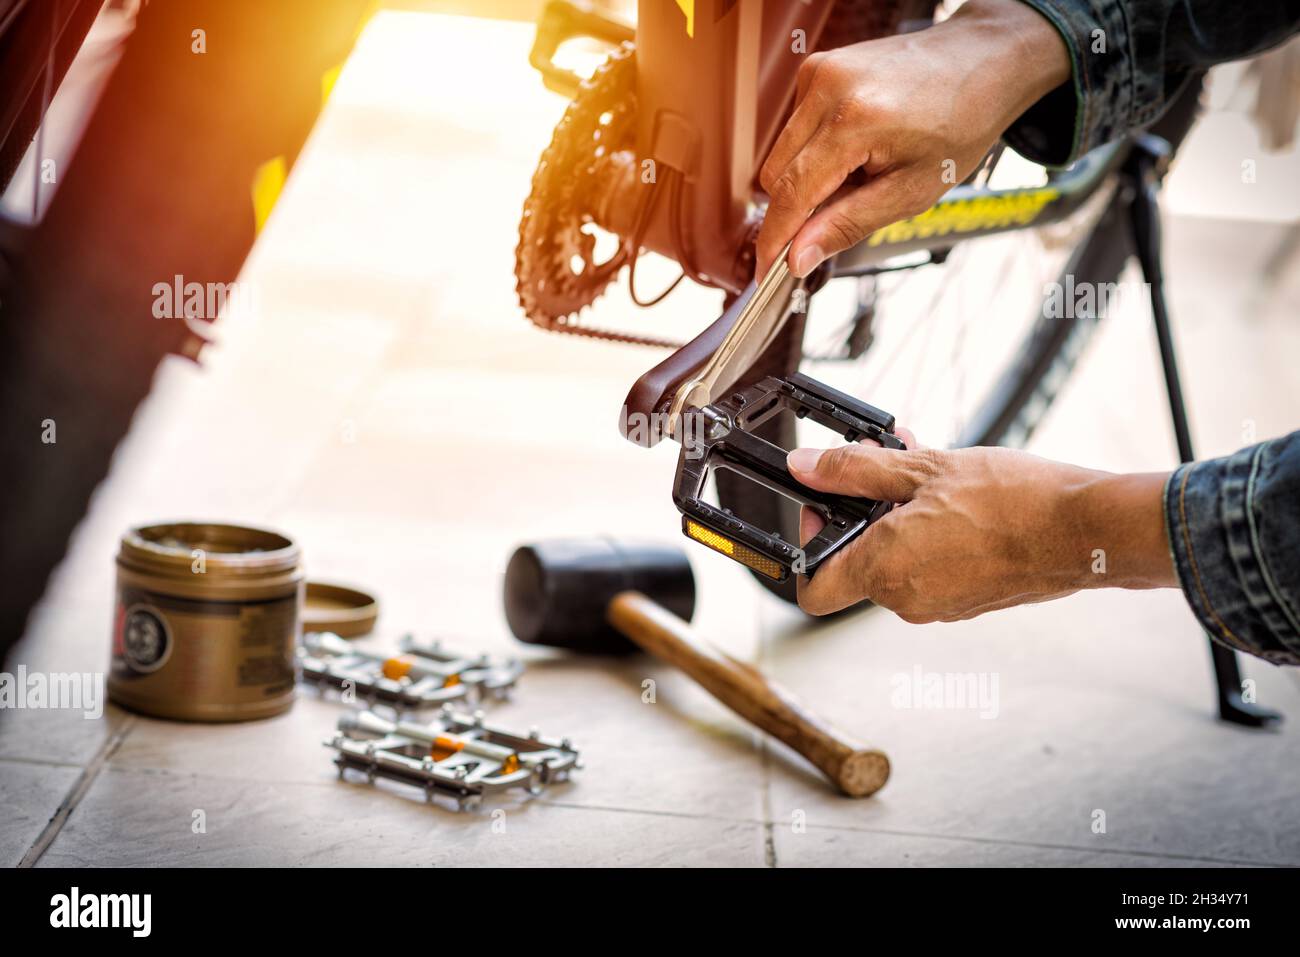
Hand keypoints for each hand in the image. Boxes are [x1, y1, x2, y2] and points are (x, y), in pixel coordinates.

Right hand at [754, 0, 1070, 279]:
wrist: (983, 62)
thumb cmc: (960, 125)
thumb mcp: (912, 192)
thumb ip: (848, 225)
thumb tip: (798, 258)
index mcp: (855, 122)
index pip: (791, 193)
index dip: (775, 239)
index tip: (767, 272)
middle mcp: (827, 88)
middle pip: (776, 175)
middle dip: (799, 208)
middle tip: (842, 216)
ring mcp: (819, 72)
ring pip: (782, 153)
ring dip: (808, 178)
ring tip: (860, 173)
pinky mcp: (818, 67)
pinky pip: (795, 129)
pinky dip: (815, 150)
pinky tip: (856, 146)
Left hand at [787, 440, 1176, 620]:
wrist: (1085, 531)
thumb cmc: (1012, 502)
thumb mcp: (921, 468)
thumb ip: (854, 471)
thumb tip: (805, 467)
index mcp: (884, 572)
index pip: (812, 588)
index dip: (807, 547)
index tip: (824, 508)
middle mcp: (907, 601)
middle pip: (858, 563)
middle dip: (865, 513)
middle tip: (885, 468)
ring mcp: (941, 607)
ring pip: (899, 561)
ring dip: (902, 517)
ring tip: (929, 473)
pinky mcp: (970, 602)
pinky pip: (933, 569)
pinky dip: (932, 535)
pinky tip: (957, 497)